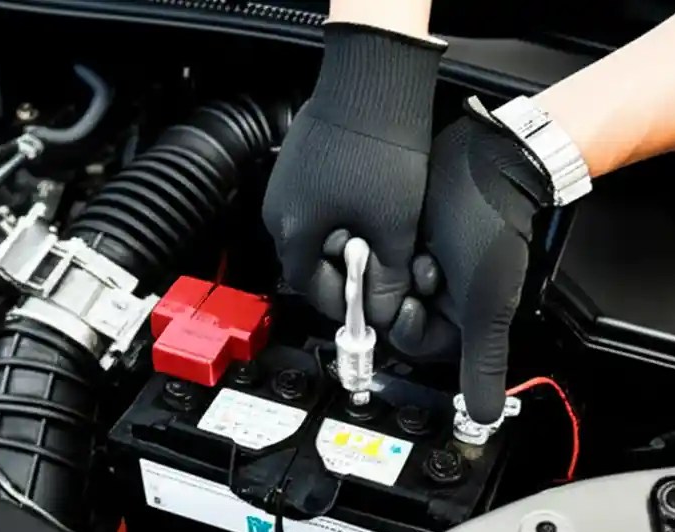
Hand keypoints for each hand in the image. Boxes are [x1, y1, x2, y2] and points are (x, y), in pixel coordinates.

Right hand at [262, 24, 442, 329]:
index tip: (364, 310)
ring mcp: (287, 180)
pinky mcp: (301, 158)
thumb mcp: (394, 226)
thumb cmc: (379, 148)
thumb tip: (385, 309)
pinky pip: (318, 201)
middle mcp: (279, 206)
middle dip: (345, 271)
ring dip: (346, 241)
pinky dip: (344, 213)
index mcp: (293, 230)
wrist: (374, 79)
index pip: (309, 286)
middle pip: (310, 259)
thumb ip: (388, 276)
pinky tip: (374, 204)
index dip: (339, 303)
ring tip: (381, 237)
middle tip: (378, 276)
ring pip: (316, 229)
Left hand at [389, 115, 552, 423]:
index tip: (416, 295)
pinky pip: (378, 246)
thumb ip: (482, 363)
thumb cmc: (493, 229)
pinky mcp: (406, 231)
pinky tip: (402, 225)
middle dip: (400, 288)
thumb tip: (484, 418)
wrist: (490, 160)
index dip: (406, 321)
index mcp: (461, 317)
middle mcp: (440, 292)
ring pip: (380, 281)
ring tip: (412, 239)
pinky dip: (384, 238)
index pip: (410, 341)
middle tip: (419, 262)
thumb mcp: (485, 307)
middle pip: (391, 311)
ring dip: (390, 262)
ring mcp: (422, 260)